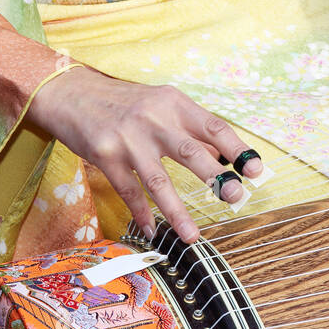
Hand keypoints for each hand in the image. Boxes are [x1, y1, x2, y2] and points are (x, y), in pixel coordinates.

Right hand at [29, 66, 261, 242]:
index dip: (238, 149)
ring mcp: (129, 139)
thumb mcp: (161, 105)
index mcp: (174, 104)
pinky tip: (152, 230)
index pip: (214, 127)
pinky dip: (141, 213)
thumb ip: (190, 130)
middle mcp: (154, 119)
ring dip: (177, 211)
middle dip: (216, 178)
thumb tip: (222, 159)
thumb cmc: (125, 103)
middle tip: (235, 198)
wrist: (72, 93)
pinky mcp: (106, 155)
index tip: (257, 169)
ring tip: (192, 235)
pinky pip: (129, 191)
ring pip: (159, 180)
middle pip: (191, 152)